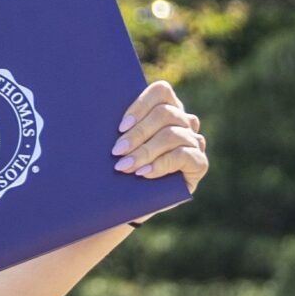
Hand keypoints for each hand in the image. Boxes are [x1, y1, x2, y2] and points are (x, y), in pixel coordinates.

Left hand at [115, 80, 207, 205]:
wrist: (133, 203)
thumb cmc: (121, 171)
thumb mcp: (118, 147)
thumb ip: (118, 130)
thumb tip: (95, 117)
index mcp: (165, 109)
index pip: (161, 92)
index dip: (141, 106)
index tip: (120, 127)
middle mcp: (183, 122)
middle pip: (165, 113)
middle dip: (138, 133)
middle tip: (117, 151)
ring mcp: (194, 141)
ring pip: (172, 135)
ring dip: (145, 151)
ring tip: (125, 166)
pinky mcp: (199, 163)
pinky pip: (183, 156)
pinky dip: (160, 164)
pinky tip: (144, 174)